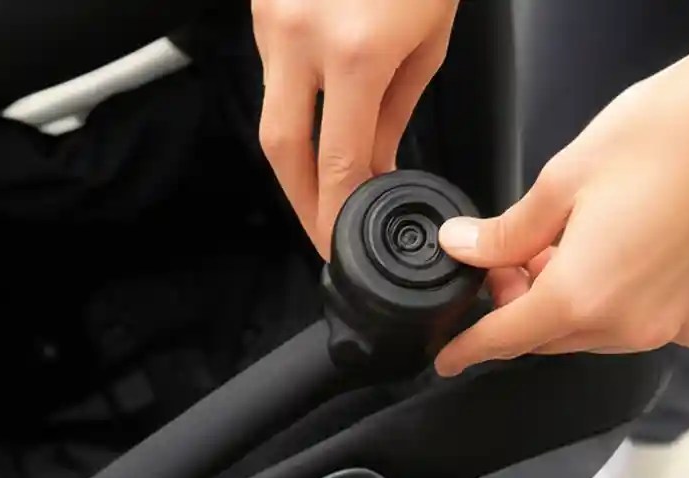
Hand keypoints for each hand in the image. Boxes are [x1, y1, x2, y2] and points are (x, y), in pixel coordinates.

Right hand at [252, 0, 458, 257]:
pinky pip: (273, 71)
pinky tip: (320, 115)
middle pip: (279, 150)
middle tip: (321, 231)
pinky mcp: (261, 5)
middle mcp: (301, 37)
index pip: (334, 162)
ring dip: (297, 152)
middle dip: (298, 200)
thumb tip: (374, 169)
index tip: (341, 243)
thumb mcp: (428, 42)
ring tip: (327, 180)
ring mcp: (272, 17)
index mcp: (356, 52)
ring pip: (271, 110)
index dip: (334, 215)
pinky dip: (296, 103)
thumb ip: (394, 114)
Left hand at [431, 59, 688, 376]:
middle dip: (530, 305)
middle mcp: (638, 327)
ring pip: (611, 331)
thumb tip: (463, 248)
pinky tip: (652, 247)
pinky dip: (648, 296)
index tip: (449, 357)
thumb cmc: (663, 134)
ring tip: (587, 242)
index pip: (506, 338)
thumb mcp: (563, 179)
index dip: (469, 347)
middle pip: (558, 335)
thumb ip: (508, 232)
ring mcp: (688, 325)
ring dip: (587, 301)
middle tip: (520, 258)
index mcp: (585, 296)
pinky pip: (670, 319)